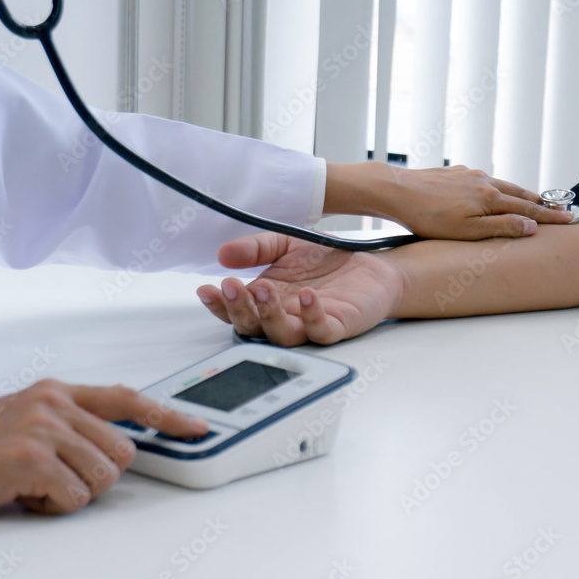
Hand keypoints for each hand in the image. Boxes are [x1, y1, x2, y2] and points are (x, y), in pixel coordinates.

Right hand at [0, 380, 208, 517]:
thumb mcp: (26, 415)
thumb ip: (70, 419)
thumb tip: (117, 433)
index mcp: (58, 392)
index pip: (128, 398)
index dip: (167, 416)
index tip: (197, 428)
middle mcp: (55, 404)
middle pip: (123, 451)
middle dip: (98, 477)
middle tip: (58, 479)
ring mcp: (44, 429)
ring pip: (103, 477)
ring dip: (73, 494)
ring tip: (36, 486)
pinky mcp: (32, 458)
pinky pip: (76, 497)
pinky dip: (53, 508)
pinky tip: (25, 496)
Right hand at [196, 233, 402, 345]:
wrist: (371, 263)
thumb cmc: (326, 259)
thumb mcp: (286, 243)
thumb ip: (256, 247)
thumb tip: (223, 254)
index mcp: (266, 299)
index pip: (236, 309)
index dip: (219, 303)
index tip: (206, 288)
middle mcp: (284, 316)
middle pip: (253, 327)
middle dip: (239, 309)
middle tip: (231, 286)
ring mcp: (309, 324)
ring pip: (282, 335)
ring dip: (269, 315)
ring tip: (264, 288)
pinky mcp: (337, 326)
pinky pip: (321, 330)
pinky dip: (312, 315)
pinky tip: (307, 295)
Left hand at [325, 161, 572, 239]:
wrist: (397, 191)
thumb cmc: (428, 217)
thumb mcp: (467, 231)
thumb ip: (501, 227)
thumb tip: (532, 226)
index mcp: (490, 197)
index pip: (528, 209)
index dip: (550, 216)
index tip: (570, 219)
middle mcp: (484, 181)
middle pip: (520, 194)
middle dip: (541, 203)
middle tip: (561, 208)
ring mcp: (469, 175)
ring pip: (502, 186)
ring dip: (520, 195)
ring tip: (533, 201)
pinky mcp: (455, 174)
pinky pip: (484, 182)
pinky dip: (498, 189)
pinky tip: (494, 193)